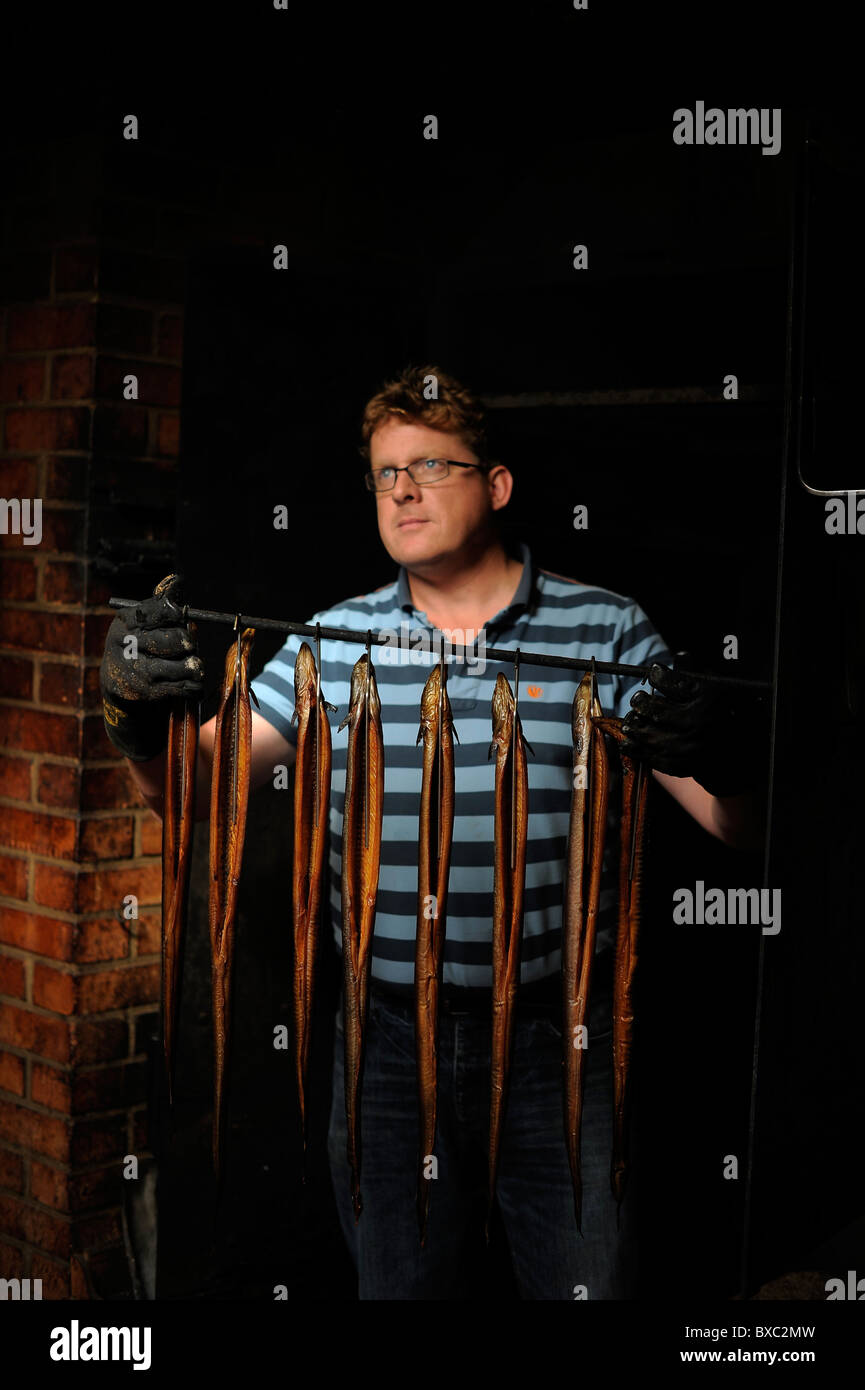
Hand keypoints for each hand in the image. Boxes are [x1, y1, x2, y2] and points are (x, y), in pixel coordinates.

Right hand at [100, 574, 203, 760]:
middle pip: (176, 639)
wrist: (118, 685)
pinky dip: (193, 686)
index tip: (182, 617)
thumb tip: (176, 581)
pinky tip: (193, 683)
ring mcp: (137, 669)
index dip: (177, 614)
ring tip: (195, 666)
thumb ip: (160, 605)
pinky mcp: (147, 691)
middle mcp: (127, 644)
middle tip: (190, 644)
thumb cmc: (138, 646)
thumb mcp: (141, 623)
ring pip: (183, 665)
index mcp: (125, 621)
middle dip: (188, 641)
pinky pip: (184, 687)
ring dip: (194, 665)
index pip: (160, 611)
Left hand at [621, 653, 767, 796]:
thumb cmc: (720, 712)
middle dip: (640, 702)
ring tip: (632, 716)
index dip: (659, 676)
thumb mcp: (714, 688)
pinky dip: (634, 746)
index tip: (654, 673)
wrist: (734, 752)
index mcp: (710, 699)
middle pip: (657, 710)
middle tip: (637, 699)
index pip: (675, 683)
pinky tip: (628, 738)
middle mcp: (700, 723)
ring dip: (633, 723)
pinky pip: (649, 755)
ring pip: (649, 734)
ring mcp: (689, 748)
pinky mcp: (680, 765)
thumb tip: (680, 656)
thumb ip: (693, 672)